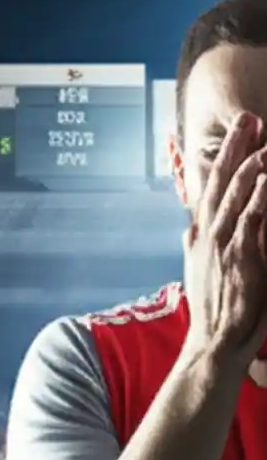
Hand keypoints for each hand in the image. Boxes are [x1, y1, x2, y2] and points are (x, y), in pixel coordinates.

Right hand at [184, 112, 266, 364]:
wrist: (214, 342)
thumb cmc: (218, 307)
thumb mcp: (204, 267)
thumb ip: (206, 241)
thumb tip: (201, 222)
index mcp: (200, 234)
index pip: (210, 186)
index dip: (225, 155)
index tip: (240, 129)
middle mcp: (206, 236)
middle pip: (219, 183)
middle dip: (234, 149)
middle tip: (247, 118)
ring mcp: (220, 248)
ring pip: (234, 199)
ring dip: (248, 168)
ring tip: (263, 143)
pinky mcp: (238, 262)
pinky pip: (249, 225)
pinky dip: (257, 201)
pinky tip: (265, 181)